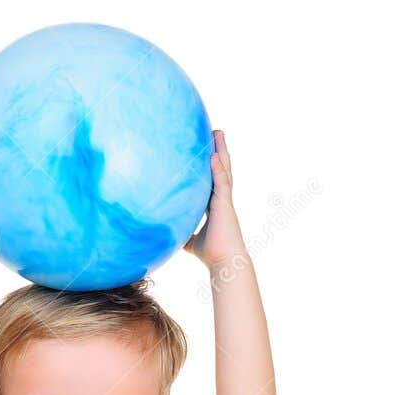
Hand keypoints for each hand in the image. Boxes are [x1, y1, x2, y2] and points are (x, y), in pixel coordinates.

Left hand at [182, 129, 246, 270]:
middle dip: (218, 150)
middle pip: (220, 169)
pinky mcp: (225, 204)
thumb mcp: (192, 242)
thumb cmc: (211, 254)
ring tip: (218, 133)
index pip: (212, 179)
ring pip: (224, 170)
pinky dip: (218, 169)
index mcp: (215, 205)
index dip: (210, 165)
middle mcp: (221, 199)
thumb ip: (184, 235)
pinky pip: (222, 182)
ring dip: (221, 151)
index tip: (207, 150)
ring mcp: (225, 200)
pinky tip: (214, 155)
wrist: (225, 261)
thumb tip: (170, 235)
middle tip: (215, 132)